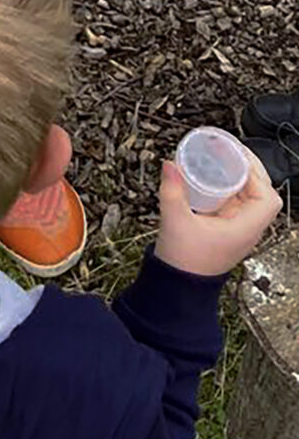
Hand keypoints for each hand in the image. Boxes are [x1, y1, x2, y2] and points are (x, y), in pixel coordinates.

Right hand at [154, 153, 281, 277]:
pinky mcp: (227, 229)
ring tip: (222, 160)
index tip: (236, 159)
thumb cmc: (183, 263)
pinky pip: (235, 203)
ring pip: (249, 197)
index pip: (267, 198)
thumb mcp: (175, 221)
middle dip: (248, 170)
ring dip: (239, 177)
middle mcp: (247, 230)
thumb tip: (170, 165)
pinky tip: (213, 178)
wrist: (178, 286)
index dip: (256, 175)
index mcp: (244, 230)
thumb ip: (172, 190)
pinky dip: (229, 188)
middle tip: (228, 152)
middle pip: (261, 193)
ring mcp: (238, 230)